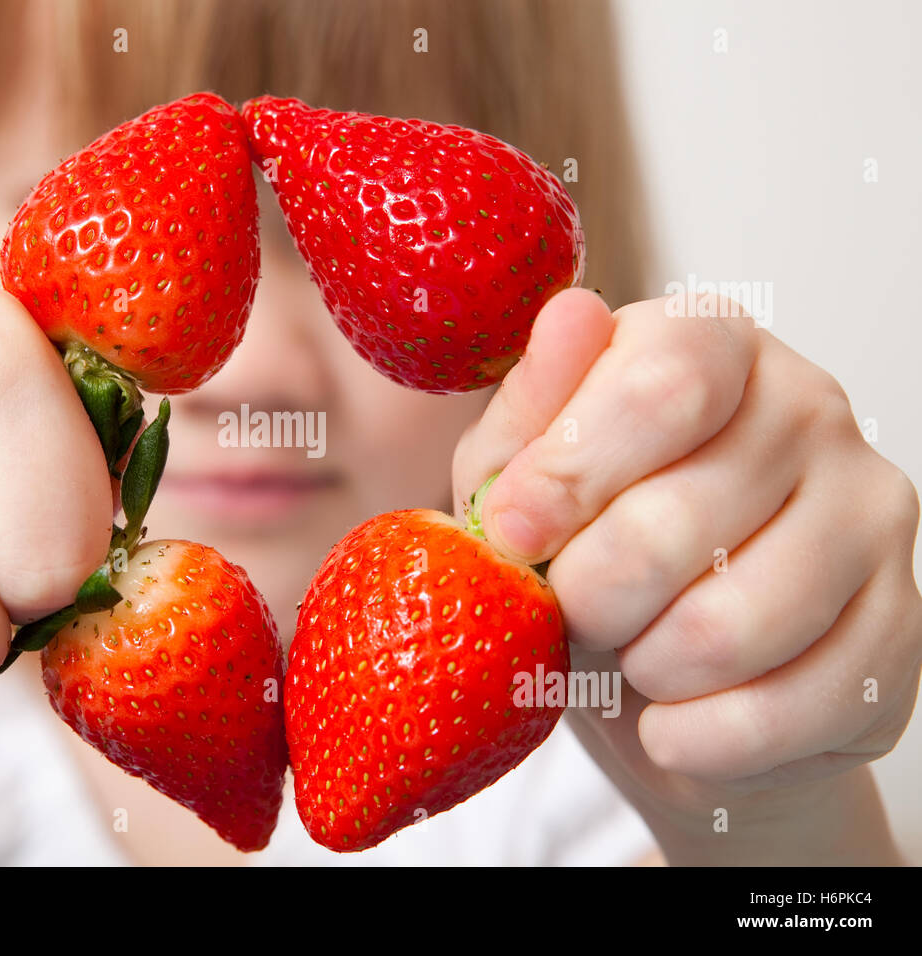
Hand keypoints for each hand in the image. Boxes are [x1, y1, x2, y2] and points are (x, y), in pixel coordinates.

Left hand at [452, 288, 921, 862]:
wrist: (656, 666)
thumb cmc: (578, 543)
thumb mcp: (515, 470)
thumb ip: (531, 410)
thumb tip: (571, 314)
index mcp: (711, 345)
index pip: (661, 386)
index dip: (568, 476)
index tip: (511, 535)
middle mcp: (809, 409)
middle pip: (673, 523)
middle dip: (588, 597)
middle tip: (574, 608)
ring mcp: (871, 514)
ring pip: (730, 629)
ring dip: (644, 670)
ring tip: (629, 654)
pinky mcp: (901, 626)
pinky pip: (786, 712)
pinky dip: (698, 738)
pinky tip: (673, 716)